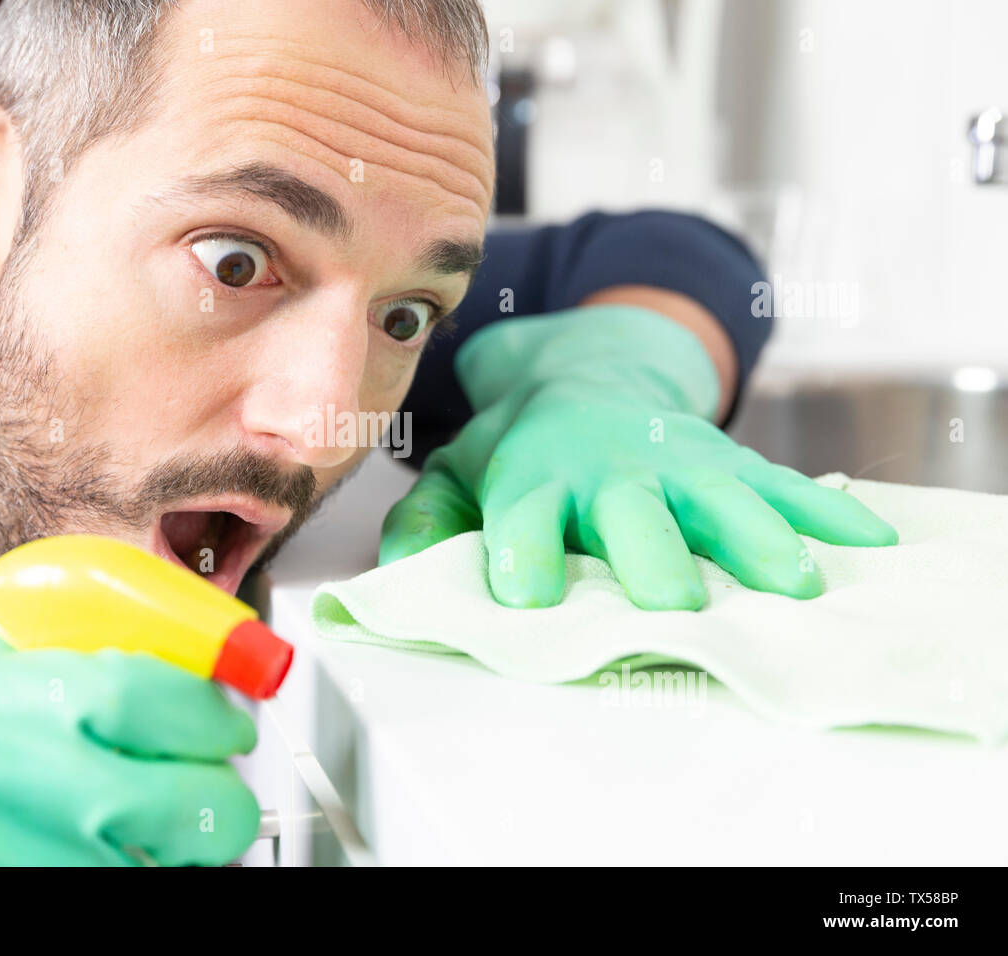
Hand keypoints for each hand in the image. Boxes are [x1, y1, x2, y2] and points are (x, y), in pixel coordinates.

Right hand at [0, 622, 259, 864]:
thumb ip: (32, 663)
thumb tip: (150, 646)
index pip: (142, 690)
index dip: (210, 705)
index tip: (232, 715)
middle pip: (181, 800)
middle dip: (219, 802)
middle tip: (213, 794)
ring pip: (152, 873)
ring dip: (172, 860)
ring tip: (149, 840)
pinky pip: (100, 907)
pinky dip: (124, 886)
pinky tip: (94, 867)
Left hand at [380, 305, 896, 609]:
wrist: (586, 374)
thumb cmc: (517, 445)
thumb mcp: (455, 473)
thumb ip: (427, 522)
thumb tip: (396, 574)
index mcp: (534, 474)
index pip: (520, 512)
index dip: (521, 550)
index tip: (526, 596)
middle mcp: (610, 468)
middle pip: (633, 512)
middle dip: (652, 554)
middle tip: (672, 602)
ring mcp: (677, 463)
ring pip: (721, 498)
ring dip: (757, 538)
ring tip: (793, 585)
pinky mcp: (728, 461)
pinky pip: (782, 484)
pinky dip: (825, 511)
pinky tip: (869, 539)